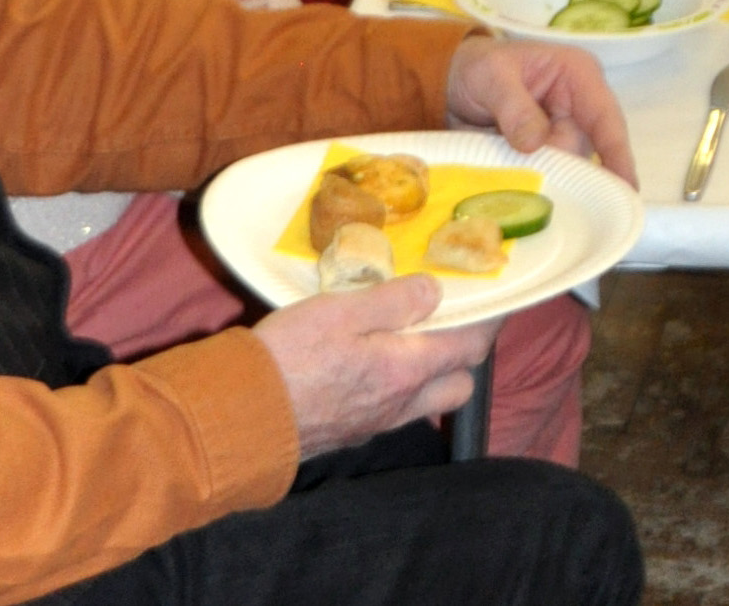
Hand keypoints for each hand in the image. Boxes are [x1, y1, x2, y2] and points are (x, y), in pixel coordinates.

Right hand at [257, 276, 502, 460]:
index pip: (470, 346)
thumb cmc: (288, 358)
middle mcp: (400, 403)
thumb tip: (436, 292)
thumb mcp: (341, 311)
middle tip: (449, 319)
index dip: (488, 320)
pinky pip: (393, 412)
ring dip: (432, 374)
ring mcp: (374, 424)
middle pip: (460, 383)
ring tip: (411, 339)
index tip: (494, 297)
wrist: (234, 419)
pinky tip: (374, 366)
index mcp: (407, 369)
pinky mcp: (349, 434)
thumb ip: (393, 301)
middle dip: (465, 352)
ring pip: (426, 402)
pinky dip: (398, 388)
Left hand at [446, 35, 637, 184]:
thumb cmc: (477, 67)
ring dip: (545, 182)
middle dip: (564, 173)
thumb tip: (535, 143)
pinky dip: (535, 188)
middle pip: (585, 151)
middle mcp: (580, 107)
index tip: (624, 188)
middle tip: (539, 194)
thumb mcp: (490, 76)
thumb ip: (513, 106)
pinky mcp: (547, 155)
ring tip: (519, 193)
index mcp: (578, 76)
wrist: (450, 82)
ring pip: (567, 169)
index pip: (605, 117)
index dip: (617, 153)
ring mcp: (564, 133)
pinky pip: (549, 177)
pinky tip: (523, 201)